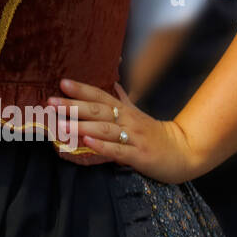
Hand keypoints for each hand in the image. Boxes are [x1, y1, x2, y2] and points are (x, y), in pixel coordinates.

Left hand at [47, 80, 199, 183]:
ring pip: (105, 129)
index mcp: (125, 110)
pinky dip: (102, 146)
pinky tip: (87, 142)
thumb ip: (122, 98)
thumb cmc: (154, 133)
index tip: (61, 83)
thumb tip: (112, 80)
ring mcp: (134, 138)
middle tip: (51, 102)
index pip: (100, 96)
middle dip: (73, 106)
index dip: (81, 89)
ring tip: (61, 124)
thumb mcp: (137, 113)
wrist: (185, 152)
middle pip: (98, 110)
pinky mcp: (140, 156)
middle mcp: (128, 121)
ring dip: (82, 126)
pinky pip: (119, 151)